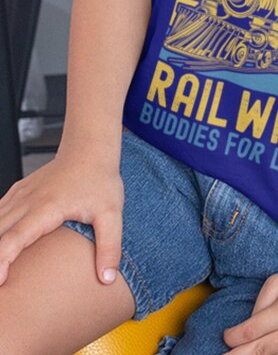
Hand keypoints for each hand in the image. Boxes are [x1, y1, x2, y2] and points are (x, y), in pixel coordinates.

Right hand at [0, 151, 123, 284]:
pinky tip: (0, 245)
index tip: (0, 282)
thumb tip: (107, 278)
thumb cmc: (99, 179)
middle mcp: (26, 202)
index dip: (1, 261)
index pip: (14, 238)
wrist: (90, 148)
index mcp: (46, 207)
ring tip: (0, 269)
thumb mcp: (112, 212)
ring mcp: (18, 196)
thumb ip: (109, 245)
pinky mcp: (16, 194)